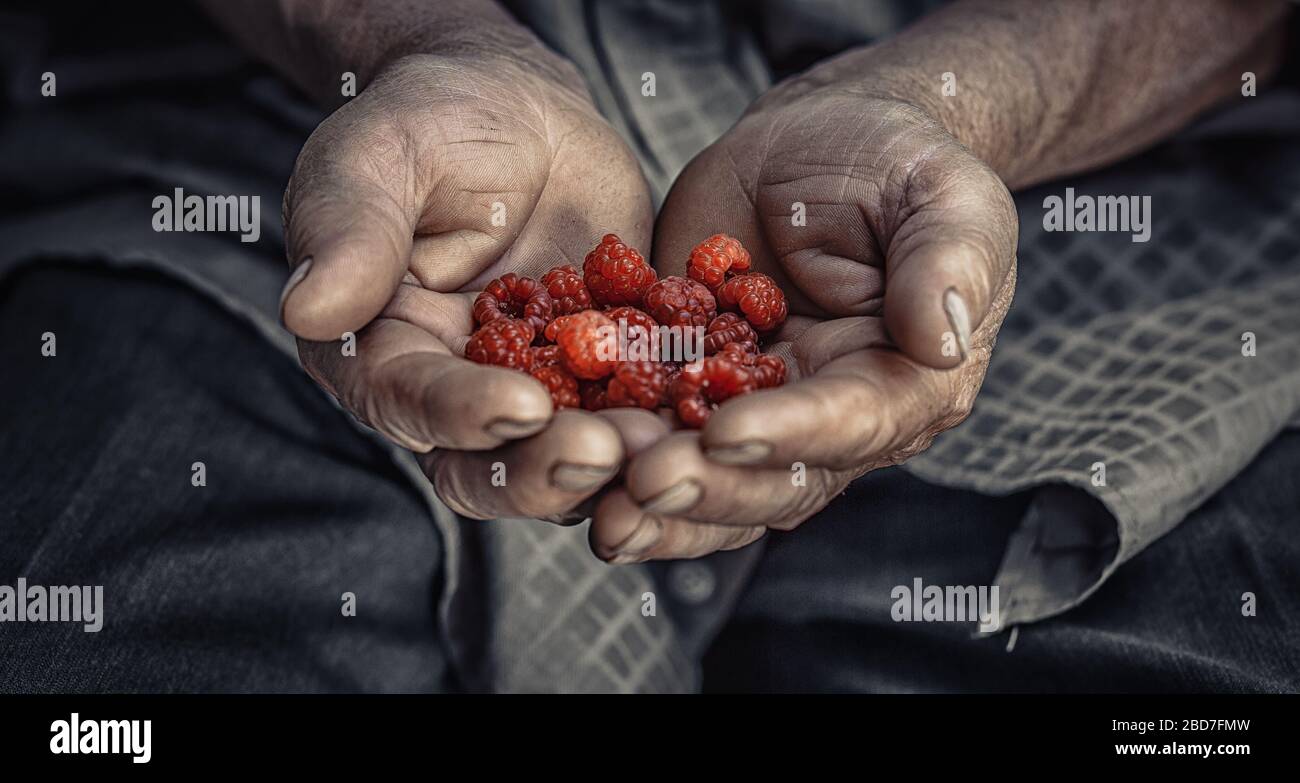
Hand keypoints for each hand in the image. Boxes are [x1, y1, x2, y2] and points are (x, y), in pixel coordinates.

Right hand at [281, 47, 661, 521]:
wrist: (518, 112)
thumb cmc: (430, 121)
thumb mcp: (381, 156)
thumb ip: (350, 228)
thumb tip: (308, 309)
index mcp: (379, 351)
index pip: (409, 403)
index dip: (460, 414)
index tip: (517, 405)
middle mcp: (454, 391)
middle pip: (490, 464)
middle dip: (549, 467)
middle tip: (608, 449)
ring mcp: (536, 392)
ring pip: (571, 456)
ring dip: (622, 461)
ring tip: (673, 441)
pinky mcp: (606, 379)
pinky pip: (641, 412)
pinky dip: (677, 419)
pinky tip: (720, 405)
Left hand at [590, 81, 1016, 561]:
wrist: (812, 146)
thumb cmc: (893, 164)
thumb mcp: (943, 194)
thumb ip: (951, 262)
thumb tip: (944, 338)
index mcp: (904, 384)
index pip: (850, 424)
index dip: (788, 436)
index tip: (724, 433)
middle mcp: (829, 421)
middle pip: (771, 482)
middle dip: (706, 489)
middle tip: (642, 483)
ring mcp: (754, 413)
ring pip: (706, 482)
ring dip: (652, 501)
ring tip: (598, 504)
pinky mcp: (688, 389)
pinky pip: (649, 431)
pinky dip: (608, 453)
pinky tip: (558, 455)